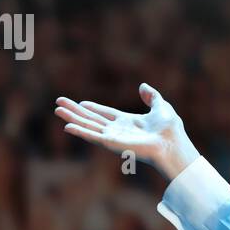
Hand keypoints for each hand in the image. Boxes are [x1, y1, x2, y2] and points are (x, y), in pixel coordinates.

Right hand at [55, 83, 198, 179]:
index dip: (93, 108)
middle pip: (92, 119)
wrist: (172, 144)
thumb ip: (151, 96)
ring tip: (57, 110)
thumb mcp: (161, 106)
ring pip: (88, 126)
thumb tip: (143, 86)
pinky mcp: (112, 143)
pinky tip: (67, 126)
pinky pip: (93, 136)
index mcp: (127, 122)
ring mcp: (113, 137)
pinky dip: (80, 131)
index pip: (105, 113)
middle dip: (75, 111)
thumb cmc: (170, 130)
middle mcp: (117, 130)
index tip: (80, 103)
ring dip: (72, 118)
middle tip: (58, 103)